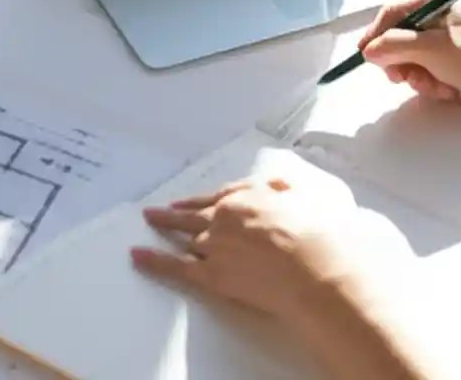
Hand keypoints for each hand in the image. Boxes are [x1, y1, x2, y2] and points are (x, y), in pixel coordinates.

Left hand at [131, 177, 456, 379]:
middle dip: (177, 209)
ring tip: (149, 223)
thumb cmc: (322, 235)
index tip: (198, 199)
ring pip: (185, 234)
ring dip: (165, 227)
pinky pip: (176, 266)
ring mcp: (216, 244)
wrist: (315, 267)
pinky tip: (137, 256)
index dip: (210, 198)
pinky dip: (154, 261)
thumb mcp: (316, 198)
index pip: (225, 195)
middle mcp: (228, 216)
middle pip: (198, 211)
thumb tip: (288, 188)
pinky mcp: (211, 273)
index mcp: (253, 196)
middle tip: (157, 208)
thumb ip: (296, 192)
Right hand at [357, 0, 460, 120]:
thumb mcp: (433, 48)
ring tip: (435, 84)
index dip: (376, 33)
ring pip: (411, 60)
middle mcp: (442, 18)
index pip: (394, 12)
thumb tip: (369, 50)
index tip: (364, 54)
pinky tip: (448, 90)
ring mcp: (449, 43)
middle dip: (399, 60)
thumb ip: (395, 46)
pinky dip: (432, 84)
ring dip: (417, 76)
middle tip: (399, 77)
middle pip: (399, 38)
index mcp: (439, 0)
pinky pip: (427, 74)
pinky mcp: (455, 66)